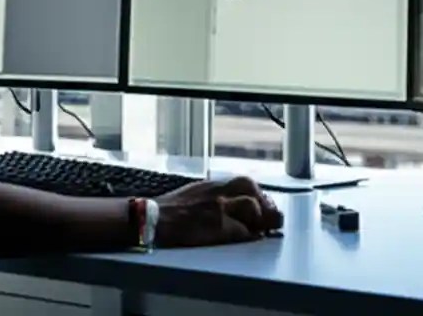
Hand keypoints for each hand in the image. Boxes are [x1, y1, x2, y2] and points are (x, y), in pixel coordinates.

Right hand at [153, 176, 282, 247]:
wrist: (150, 220)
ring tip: (262, 231)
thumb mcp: (193, 195)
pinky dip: (250, 236)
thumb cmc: (167, 212)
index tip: (265, 206)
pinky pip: (242, 231)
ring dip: (260, 221)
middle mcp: (216, 192)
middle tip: (272, 218)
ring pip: (251, 208)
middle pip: (251, 190)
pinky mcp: (217, 226)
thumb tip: (235, 207)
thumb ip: (214, 197)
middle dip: (265, 204)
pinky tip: (251, 239)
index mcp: (211, 185)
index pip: (244, 183)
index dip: (259, 195)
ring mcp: (217, 208)